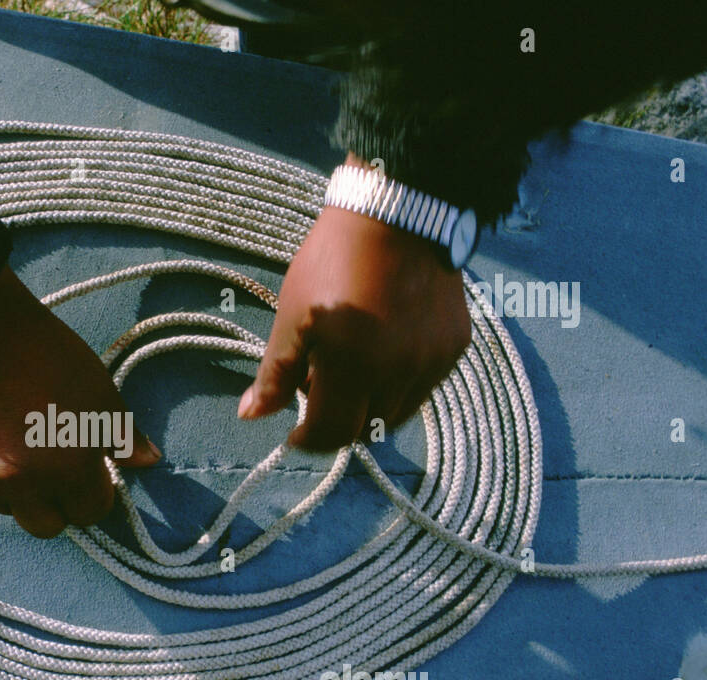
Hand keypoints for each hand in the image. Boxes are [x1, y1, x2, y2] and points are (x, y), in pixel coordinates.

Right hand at [0, 266, 159, 537]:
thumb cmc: (40, 351)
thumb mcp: (96, 386)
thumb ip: (122, 433)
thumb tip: (147, 462)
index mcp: (69, 467)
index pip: (91, 511)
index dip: (91, 491)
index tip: (84, 469)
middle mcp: (23, 485)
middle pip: (47, 526)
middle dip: (54, 504)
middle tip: (49, 466)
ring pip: (6, 507)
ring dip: (14, 488)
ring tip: (10, 442)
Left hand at [237, 181, 470, 450]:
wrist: (399, 213)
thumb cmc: (333, 260)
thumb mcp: (293, 315)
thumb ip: (275, 372)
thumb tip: (251, 415)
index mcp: (353, 363)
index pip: (333, 433)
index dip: (309, 440)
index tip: (294, 432)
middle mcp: (399, 370)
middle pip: (365, 430)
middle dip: (338, 421)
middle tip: (319, 388)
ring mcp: (432, 360)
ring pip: (396, 413)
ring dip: (369, 407)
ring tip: (350, 368)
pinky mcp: (454, 347)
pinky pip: (422, 387)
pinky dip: (398, 385)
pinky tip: (381, 352)